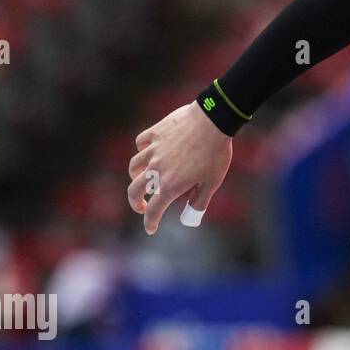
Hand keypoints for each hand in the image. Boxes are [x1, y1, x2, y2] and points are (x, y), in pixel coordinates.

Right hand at [127, 102, 231, 234]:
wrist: (213, 121)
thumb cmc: (216, 153)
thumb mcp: (212, 182)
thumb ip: (200, 201)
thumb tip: (191, 216)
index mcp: (171, 184)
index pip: (154, 209)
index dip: (150, 222)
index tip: (150, 229)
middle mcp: (157, 169)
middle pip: (134, 190)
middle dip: (135, 202)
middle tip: (142, 206)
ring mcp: (153, 150)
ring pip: (134, 165)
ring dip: (135, 176)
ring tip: (142, 178)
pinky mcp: (155, 133)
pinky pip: (141, 143)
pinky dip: (141, 149)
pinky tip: (148, 151)